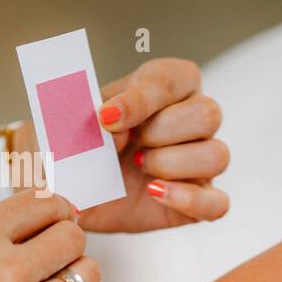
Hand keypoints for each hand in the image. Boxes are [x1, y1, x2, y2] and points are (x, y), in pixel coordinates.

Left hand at [13, 57, 229, 231]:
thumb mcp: (63, 122)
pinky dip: (188, 199)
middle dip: (162, 130)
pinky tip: (153, 193)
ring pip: (217, 155)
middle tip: (128, 143)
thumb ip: (84, 113)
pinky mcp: (198, 201)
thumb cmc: (70, 148)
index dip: (144, 98)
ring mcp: (198, 163)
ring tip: (138, 167)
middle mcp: (191, 122)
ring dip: (172, 163)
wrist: (63, 191)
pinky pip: (218, 203)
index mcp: (164, 88)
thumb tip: (111, 122)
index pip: (176, 78)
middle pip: (208, 114)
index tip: (106, 118)